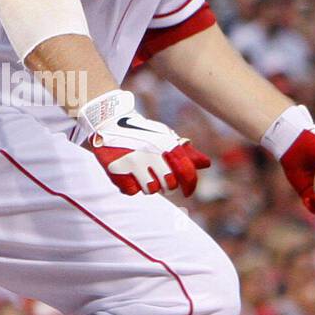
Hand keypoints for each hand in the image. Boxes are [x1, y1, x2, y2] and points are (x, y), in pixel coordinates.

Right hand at [80, 89, 210, 196]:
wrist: (108, 123)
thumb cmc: (141, 132)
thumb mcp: (164, 136)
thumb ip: (184, 152)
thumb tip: (206, 164)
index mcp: (166, 143)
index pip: (186, 172)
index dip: (190, 185)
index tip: (187, 192)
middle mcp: (152, 153)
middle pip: (168, 185)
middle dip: (166, 185)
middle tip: (160, 179)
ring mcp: (134, 162)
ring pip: (150, 190)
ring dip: (149, 186)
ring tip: (143, 174)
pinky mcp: (118, 170)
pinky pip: (132, 190)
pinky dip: (132, 186)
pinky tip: (129, 174)